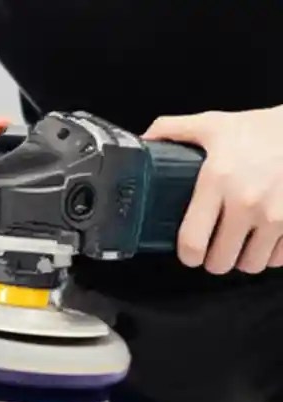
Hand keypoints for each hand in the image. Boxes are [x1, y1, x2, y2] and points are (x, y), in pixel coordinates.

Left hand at [144, 108, 282, 273]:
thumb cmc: (258, 128)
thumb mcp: (211, 124)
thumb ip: (172, 130)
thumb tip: (143, 140)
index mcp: (217, 181)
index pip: (193, 241)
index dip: (188, 255)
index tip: (189, 252)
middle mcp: (247, 202)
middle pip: (221, 262)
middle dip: (214, 259)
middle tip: (215, 246)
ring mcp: (277, 214)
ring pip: (251, 265)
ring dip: (243, 258)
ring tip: (240, 243)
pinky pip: (279, 259)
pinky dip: (270, 254)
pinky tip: (264, 239)